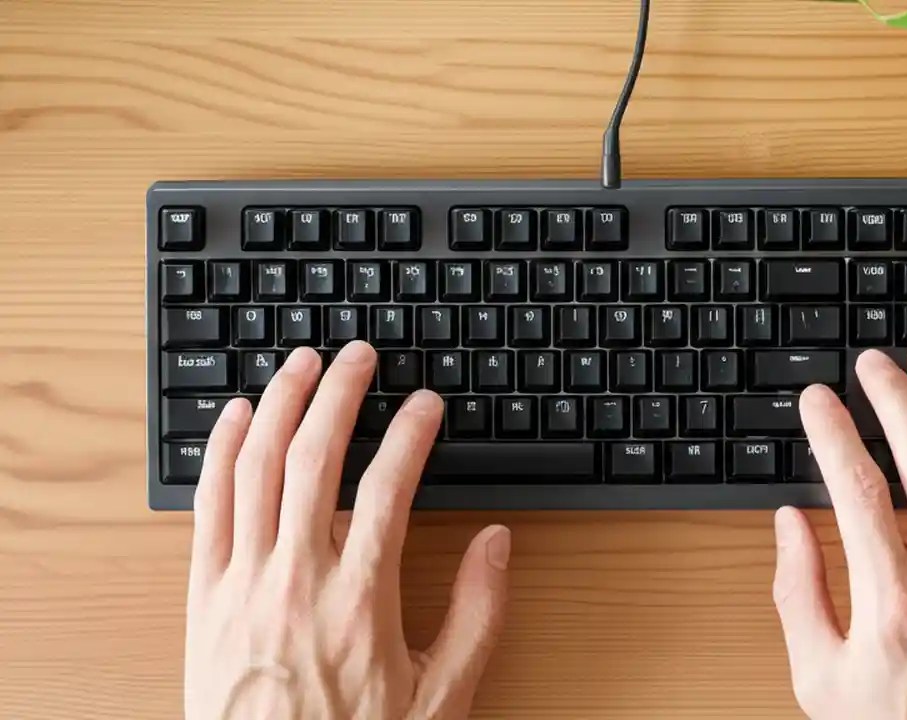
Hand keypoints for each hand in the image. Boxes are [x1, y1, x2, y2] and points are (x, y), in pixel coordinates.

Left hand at [185, 342, 509, 719]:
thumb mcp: (440, 697)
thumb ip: (476, 615)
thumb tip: (496, 545)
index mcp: (360, 600)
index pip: (388, 488)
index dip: (410, 434)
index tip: (425, 405)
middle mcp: (296, 579)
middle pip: (315, 457)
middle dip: (340, 393)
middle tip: (359, 356)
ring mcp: (242, 582)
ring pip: (256, 467)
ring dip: (281, 404)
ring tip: (302, 364)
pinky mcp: (202, 595)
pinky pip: (207, 505)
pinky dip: (221, 450)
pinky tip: (238, 415)